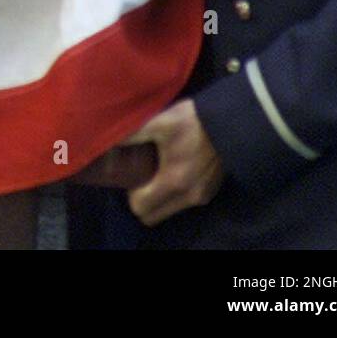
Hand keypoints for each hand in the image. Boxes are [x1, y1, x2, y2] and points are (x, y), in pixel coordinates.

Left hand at [124, 98, 223, 226]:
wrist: (229, 122)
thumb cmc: (191, 122)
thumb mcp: (158, 123)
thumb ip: (132, 134)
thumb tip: (107, 138)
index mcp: (172, 182)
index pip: (140, 208)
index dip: (130, 195)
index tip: (130, 177)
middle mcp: (188, 196)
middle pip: (154, 215)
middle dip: (143, 201)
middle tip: (140, 177)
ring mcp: (202, 196)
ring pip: (170, 210)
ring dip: (159, 198)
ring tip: (155, 172)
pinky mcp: (211, 191)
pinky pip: (184, 203)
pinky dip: (175, 194)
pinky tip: (173, 171)